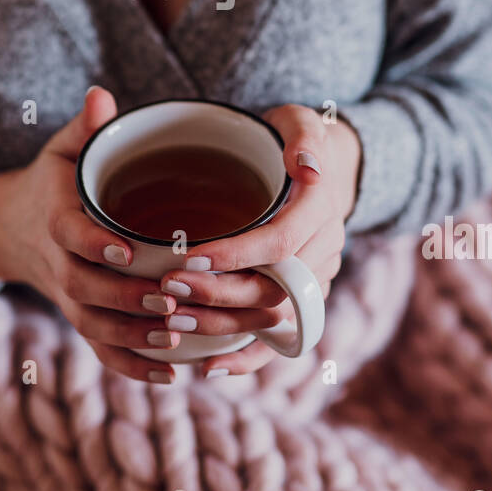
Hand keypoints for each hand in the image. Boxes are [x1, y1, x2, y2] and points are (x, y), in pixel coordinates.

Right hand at [0, 85, 188, 383]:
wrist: (15, 229)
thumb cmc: (55, 181)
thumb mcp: (64, 149)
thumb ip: (86, 127)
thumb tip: (101, 96)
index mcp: (55, 217)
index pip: (69, 234)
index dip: (94, 244)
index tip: (126, 249)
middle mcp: (58, 263)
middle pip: (84, 288)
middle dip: (125, 298)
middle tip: (170, 298)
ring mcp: (69, 298)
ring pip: (95, 326)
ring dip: (135, 336)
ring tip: (179, 335)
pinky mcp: (82, 320)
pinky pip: (102, 351)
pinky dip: (133, 367)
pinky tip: (173, 374)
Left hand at [149, 106, 361, 378]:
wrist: (318, 170)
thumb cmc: (292, 140)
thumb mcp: (300, 122)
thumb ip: (303, 135)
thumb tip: (307, 164)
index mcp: (322, 207)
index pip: (281, 240)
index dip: (236, 254)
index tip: (188, 255)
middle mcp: (324, 250)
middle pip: (274, 288)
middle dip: (218, 294)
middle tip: (167, 289)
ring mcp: (315, 280)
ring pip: (272, 319)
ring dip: (221, 325)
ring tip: (172, 321)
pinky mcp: (301, 301)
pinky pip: (279, 341)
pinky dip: (246, 359)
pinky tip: (207, 369)